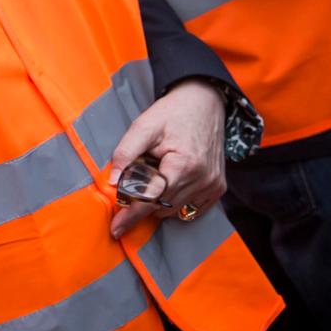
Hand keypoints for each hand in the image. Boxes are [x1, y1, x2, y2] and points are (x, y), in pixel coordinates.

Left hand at [107, 78, 225, 238]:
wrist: (204, 103)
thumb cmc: (172, 113)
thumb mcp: (143, 126)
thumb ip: (125, 153)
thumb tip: (113, 182)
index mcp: (184, 165)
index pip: (152, 199)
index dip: (131, 214)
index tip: (115, 228)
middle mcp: (203, 179)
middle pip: (162, 207)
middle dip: (140, 204)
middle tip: (127, 189)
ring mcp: (213, 186)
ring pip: (174, 210)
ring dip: (156, 201)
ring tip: (153, 173)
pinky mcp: (217, 188)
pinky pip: (189, 209)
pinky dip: (173, 203)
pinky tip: (167, 184)